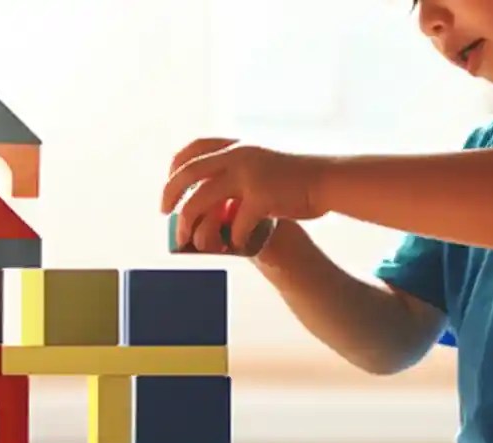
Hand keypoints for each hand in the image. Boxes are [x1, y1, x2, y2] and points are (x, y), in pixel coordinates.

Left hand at [162, 138, 326, 254]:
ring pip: (201, 200)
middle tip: (165, 213)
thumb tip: (211, 183)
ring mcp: (248, 175)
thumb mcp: (261, 162)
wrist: (327, 179)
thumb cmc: (296, 176)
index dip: (175, 167)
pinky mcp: (261, 196)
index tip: (170, 184)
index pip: (193, 149)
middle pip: (188, 174)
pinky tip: (235, 246)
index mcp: (236, 146)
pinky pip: (234, 223)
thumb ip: (236, 169)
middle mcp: (238, 156)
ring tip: (187, 240)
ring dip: (189, 223)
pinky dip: (231, 238)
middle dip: (170, 194)